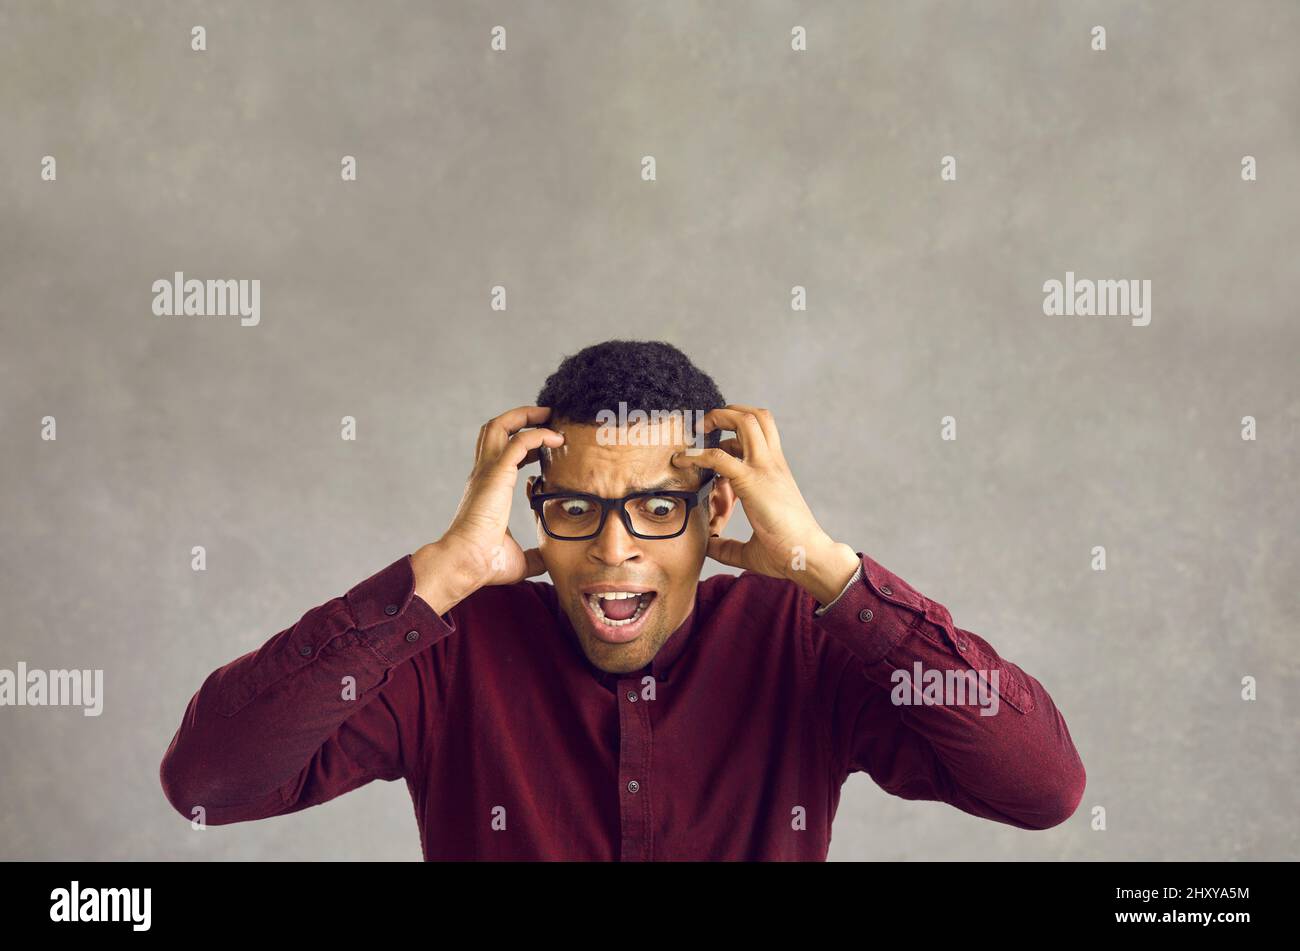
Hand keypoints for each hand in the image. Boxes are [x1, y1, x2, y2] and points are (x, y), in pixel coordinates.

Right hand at [425, 406, 563, 599]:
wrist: (465, 564)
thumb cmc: (484, 564)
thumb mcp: (519, 559)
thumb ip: (534, 555)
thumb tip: (549, 559)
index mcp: (487, 488)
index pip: (501, 452)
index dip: (524, 443)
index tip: (546, 444)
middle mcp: (484, 474)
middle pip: (495, 429)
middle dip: (522, 417)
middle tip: (548, 416)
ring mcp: (487, 472)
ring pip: (500, 426)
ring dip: (526, 416)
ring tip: (550, 416)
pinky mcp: (495, 474)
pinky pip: (519, 441)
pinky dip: (537, 434)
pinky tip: (556, 439)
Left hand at [671, 404, 858, 603]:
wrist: (808, 557)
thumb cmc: (787, 553)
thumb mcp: (751, 547)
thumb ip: (727, 545)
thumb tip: (708, 547)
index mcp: (775, 474)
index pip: (757, 437)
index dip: (733, 438)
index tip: (711, 451)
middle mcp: (772, 465)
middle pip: (756, 418)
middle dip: (728, 412)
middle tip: (705, 425)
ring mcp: (765, 469)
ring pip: (746, 422)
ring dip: (719, 418)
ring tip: (698, 429)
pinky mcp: (752, 481)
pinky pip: (719, 456)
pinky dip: (698, 454)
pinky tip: (682, 460)